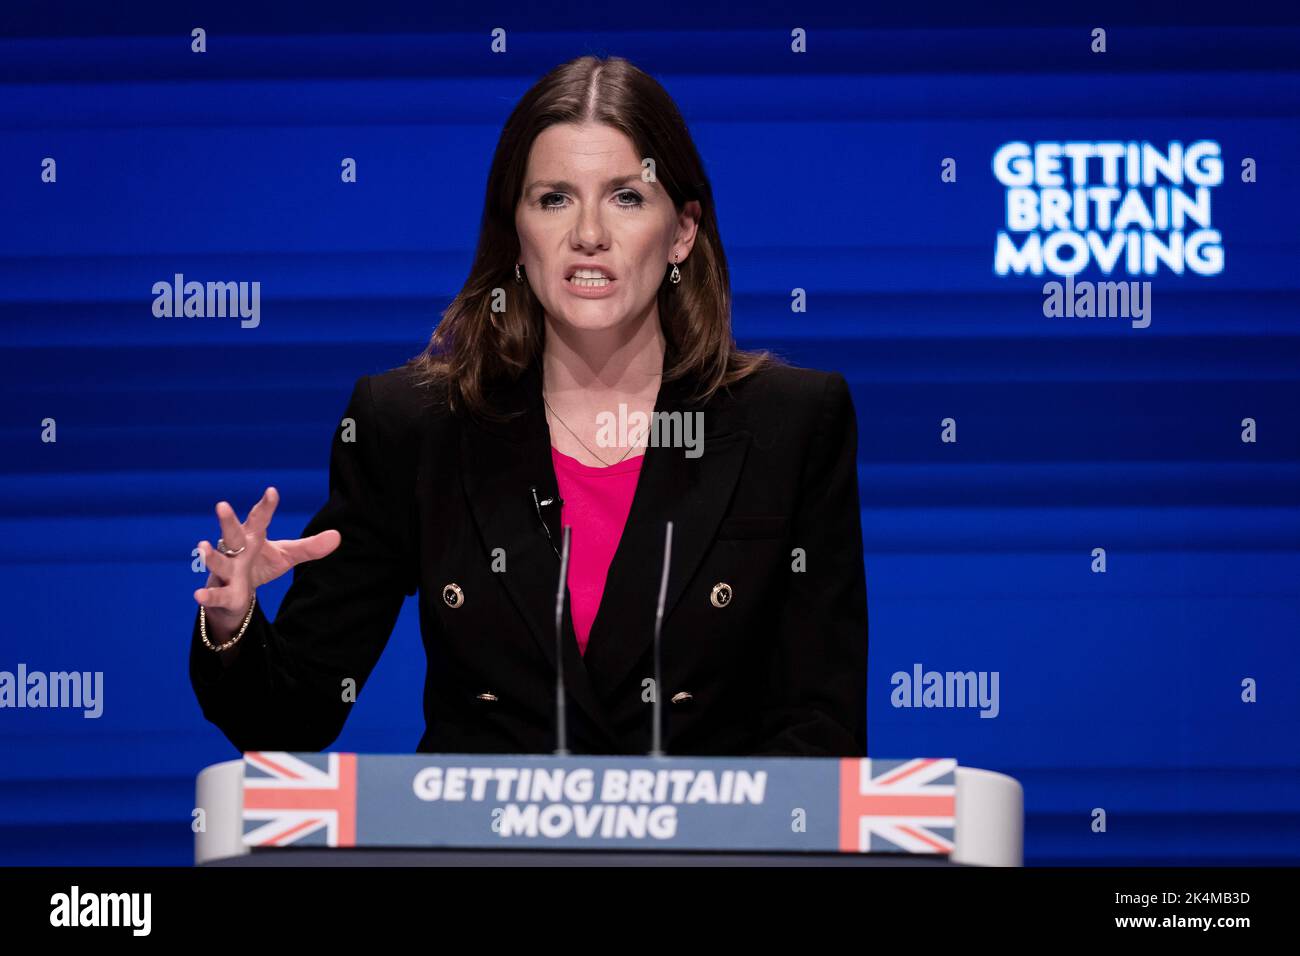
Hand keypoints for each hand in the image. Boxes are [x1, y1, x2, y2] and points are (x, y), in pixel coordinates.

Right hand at [193, 486, 341, 638]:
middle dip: (227, 521)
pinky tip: (198, 595)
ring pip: (219, 562)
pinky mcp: (223, 593)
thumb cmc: (258, 566)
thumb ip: (309, 547)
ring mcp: (227, 571)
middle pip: (231, 534)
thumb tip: (337, 536)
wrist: (235, 595)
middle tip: (222, 504)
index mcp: (252, 538)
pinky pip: (215, 594)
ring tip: (203, 545)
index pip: (259, 519)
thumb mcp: (286, 556)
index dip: (266, 506)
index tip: (272, 491)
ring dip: (211, 555)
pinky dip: (208, 595)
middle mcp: (236, 551)